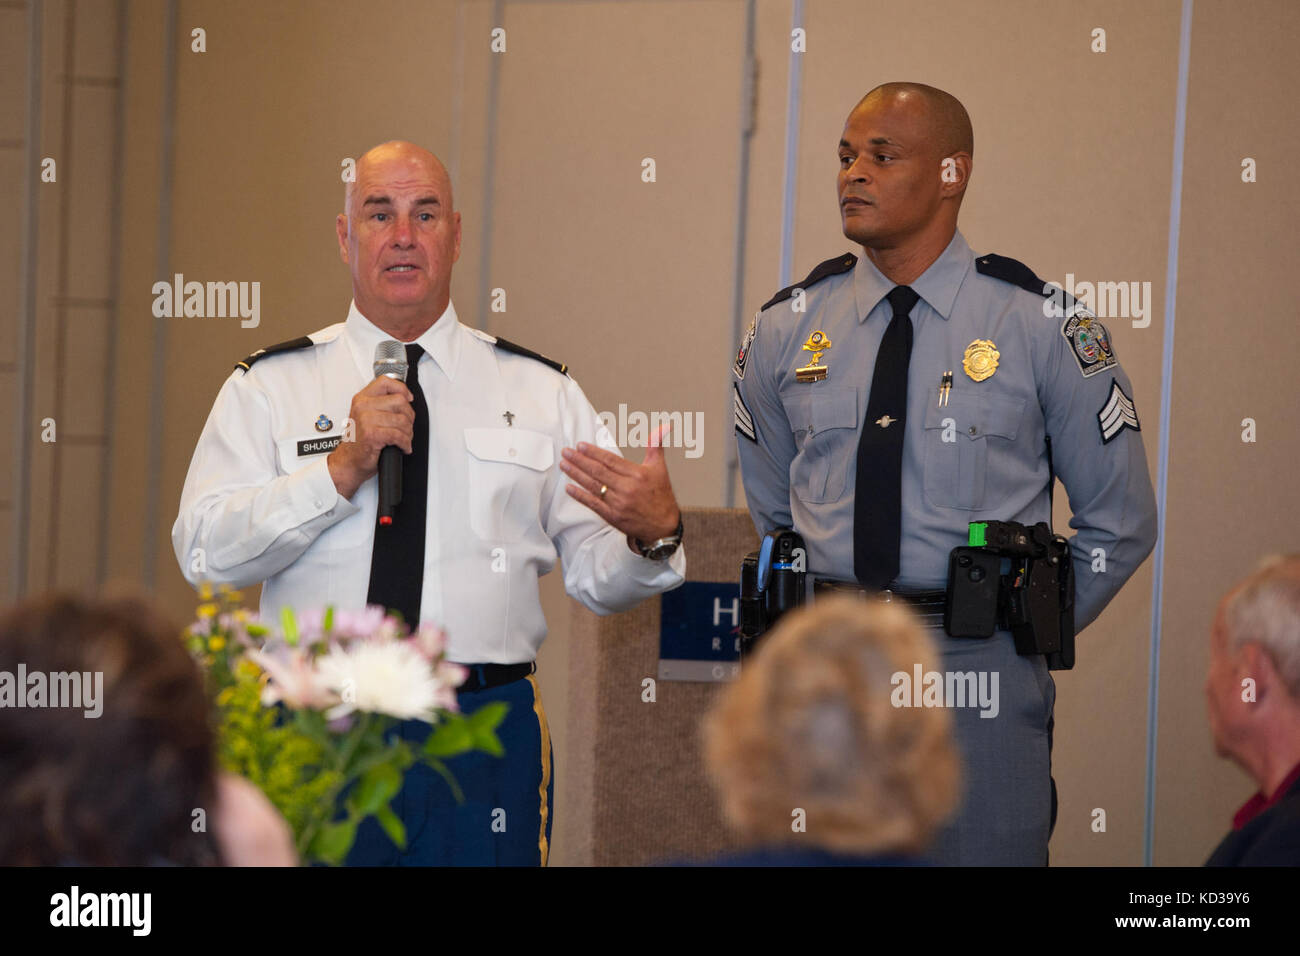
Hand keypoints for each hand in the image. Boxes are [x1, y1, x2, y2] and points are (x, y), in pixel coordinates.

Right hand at [326, 376, 415, 498]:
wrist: (348, 461)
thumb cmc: (359, 440)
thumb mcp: (366, 415)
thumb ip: (381, 404)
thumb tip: (405, 399)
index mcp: (362, 398)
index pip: (386, 382)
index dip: (402, 389)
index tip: (408, 398)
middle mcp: (363, 406)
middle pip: (400, 402)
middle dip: (409, 416)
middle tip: (406, 427)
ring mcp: (366, 419)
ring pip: (402, 420)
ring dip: (408, 433)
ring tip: (403, 438)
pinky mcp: (372, 434)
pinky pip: (399, 435)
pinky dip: (405, 443)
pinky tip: (402, 446)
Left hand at [560, 423, 680, 545]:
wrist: (663, 527)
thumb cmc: (661, 497)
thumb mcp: (660, 468)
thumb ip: (655, 446)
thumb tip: (662, 426)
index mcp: (637, 475)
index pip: (610, 460)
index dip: (593, 452)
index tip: (580, 446)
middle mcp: (627, 488)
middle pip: (598, 471)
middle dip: (579, 460)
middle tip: (566, 452)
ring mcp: (619, 503)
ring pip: (593, 486)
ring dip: (576, 474)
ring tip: (564, 465)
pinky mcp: (612, 516)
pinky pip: (592, 504)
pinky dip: (580, 495)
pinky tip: (569, 488)